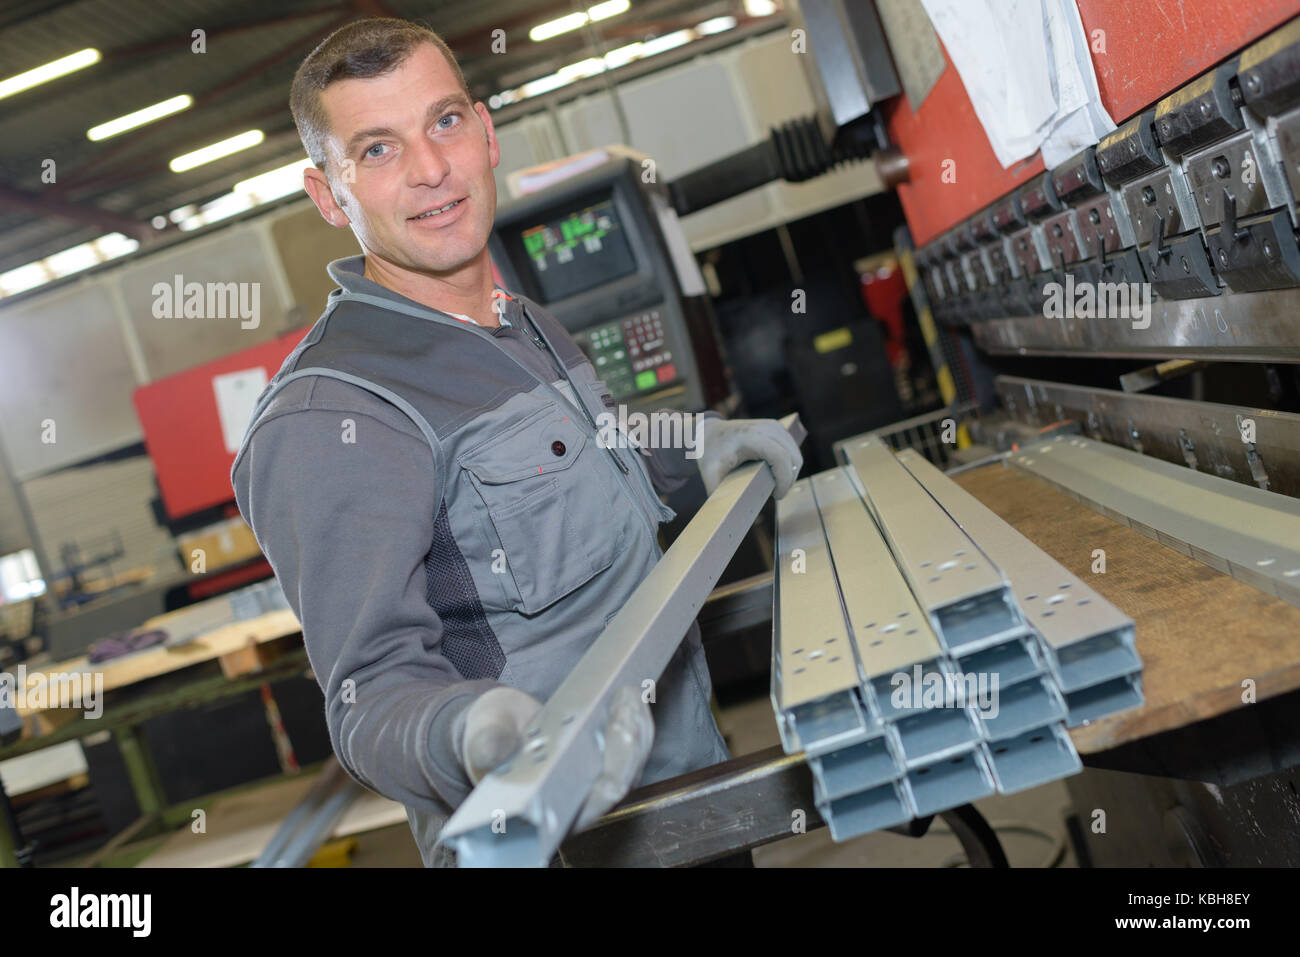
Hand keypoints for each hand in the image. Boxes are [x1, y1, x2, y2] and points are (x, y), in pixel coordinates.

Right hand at [452, 685, 653, 829]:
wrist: (498, 728)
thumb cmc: (490, 738)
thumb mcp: (483, 736)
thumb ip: (488, 745)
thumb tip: (491, 752)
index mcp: (547, 811)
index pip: (590, 805)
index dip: (608, 782)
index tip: (613, 746)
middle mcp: (577, 803)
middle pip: (619, 780)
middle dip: (627, 741)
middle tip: (625, 704)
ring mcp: (594, 783)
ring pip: (631, 762)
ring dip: (636, 727)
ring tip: (628, 695)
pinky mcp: (604, 762)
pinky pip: (631, 747)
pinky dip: (634, 722)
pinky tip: (631, 697)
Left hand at [697, 417, 802, 498]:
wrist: (709, 433)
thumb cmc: (710, 455)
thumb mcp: (710, 475)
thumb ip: (719, 495)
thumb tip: (730, 517)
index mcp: (749, 437)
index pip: (780, 457)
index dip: (784, 480)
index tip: (776, 496)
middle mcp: (765, 428)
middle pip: (792, 457)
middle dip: (789, 480)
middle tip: (776, 494)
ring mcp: (773, 426)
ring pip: (796, 454)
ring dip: (791, 473)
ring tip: (776, 486)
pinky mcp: (777, 427)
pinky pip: (793, 449)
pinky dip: (790, 464)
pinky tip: (778, 474)